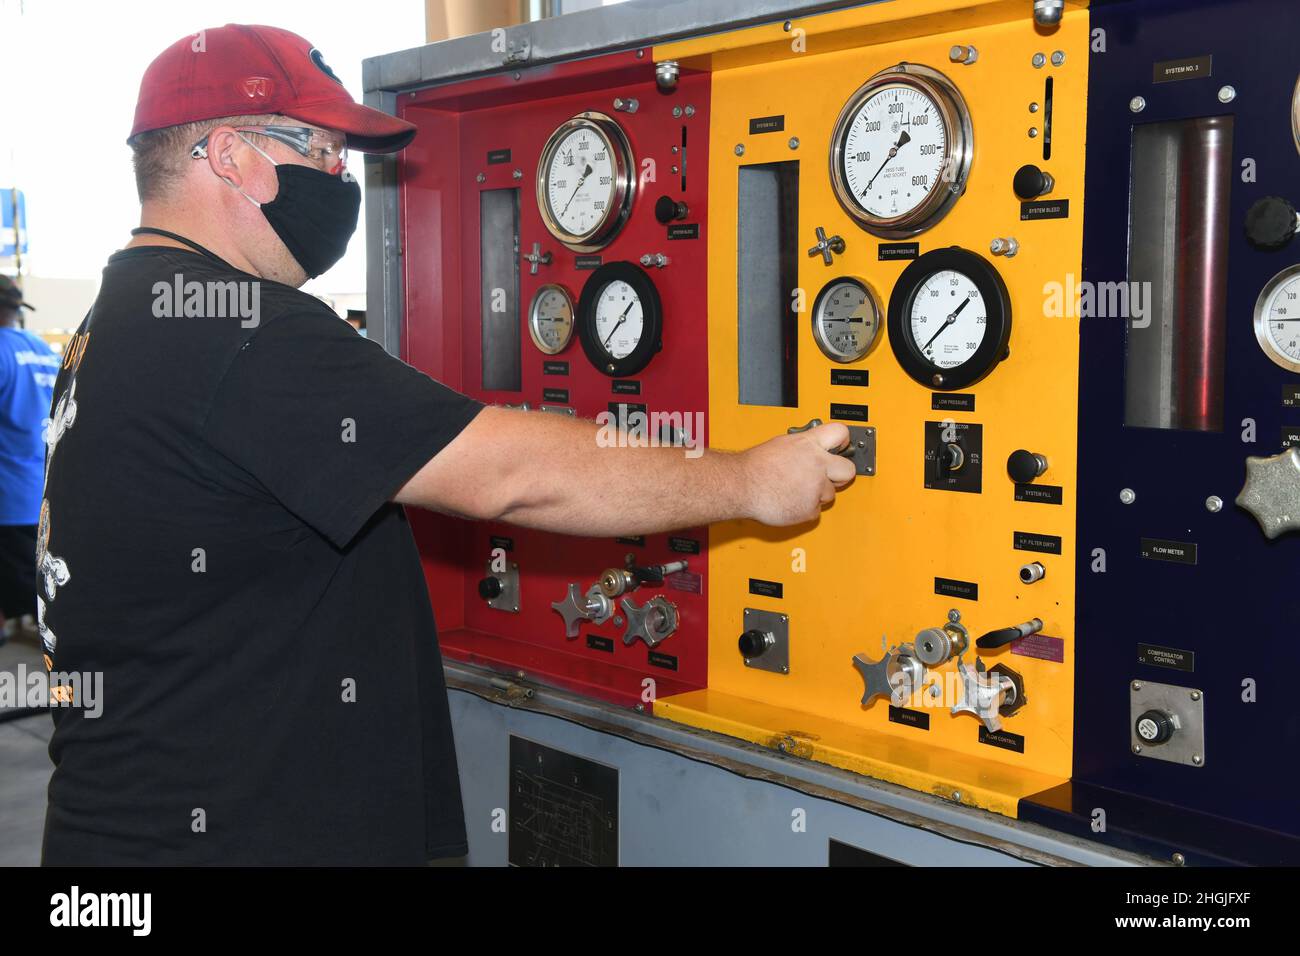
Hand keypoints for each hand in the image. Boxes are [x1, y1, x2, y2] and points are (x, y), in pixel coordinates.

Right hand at [739, 423, 856, 525]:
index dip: (844, 441)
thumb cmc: (754, 467)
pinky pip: (815, 510)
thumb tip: (810, 451)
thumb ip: (801, 448)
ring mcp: (815, 487)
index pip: (840, 433)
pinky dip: (804, 509)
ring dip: (817, 494)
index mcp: (808, 443)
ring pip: (830, 494)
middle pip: (848, 470)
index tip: (842, 447)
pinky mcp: (810, 508)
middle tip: (831, 476)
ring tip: (796, 491)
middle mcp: (817, 463)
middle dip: (841, 474)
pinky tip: (790, 501)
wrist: (741, 486)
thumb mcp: (781, 445)